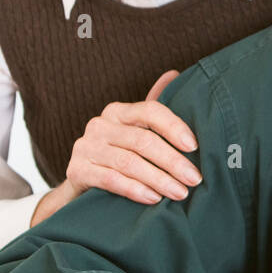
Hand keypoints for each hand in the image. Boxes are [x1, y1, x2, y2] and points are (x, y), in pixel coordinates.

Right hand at [32, 69, 201, 224]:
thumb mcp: (137, 135)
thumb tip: (174, 73)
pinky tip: (154, 199)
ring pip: (129, 162)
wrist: (81, 190)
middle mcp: (99, 125)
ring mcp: (85, 147)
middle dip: (173, 161)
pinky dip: (135, 190)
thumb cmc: (118, 159)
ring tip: (180, 193)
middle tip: (194, 179)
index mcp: (118, 112)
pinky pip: (111, 179)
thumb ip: (155, 114)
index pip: (150, 111)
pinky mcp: (76, 171)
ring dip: (159, 179)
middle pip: (143, 140)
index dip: (174, 127)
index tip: (195, 147)